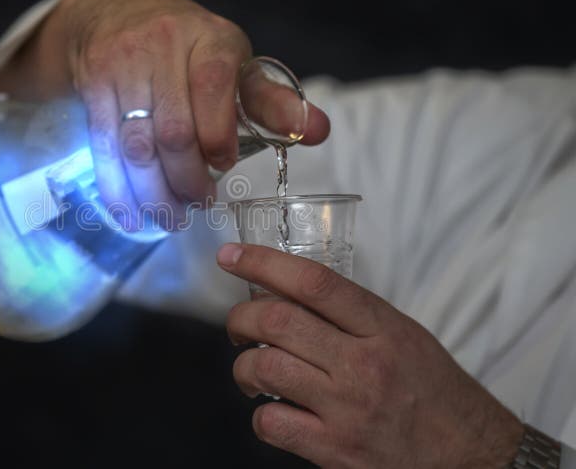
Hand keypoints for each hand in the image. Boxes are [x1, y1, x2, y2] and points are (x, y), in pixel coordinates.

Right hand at [0, 0, 329, 226]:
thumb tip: (320, 131)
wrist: (117, 14)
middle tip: (199, 204)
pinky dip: (118, 192)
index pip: (215, 88)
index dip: (219, 138)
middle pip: (174, 132)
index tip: (224, 167)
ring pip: (136, 148)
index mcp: (209, 38)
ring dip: (154, 194)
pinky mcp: (91, 88)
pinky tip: (134, 215)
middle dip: (188, 181)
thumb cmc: (190, 49)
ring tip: (171, 217)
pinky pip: (103, 151)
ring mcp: (121, 66)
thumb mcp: (234, 64)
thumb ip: (273, 101)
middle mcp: (162, 45)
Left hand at [217, 243, 523, 467]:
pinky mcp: (335, 449)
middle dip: (240, 318)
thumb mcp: (405, 336)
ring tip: (251, 368)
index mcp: (382, 328)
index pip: (313, 282)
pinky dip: (260, 414)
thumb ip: (352, 314)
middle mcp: (363, 364)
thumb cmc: (437, 393)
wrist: (472, 455)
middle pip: (277, 321)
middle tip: (238, 326)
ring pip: (265, 368)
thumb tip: (290, 293)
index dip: (263, 262)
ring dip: (243, 365)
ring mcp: (347, 409)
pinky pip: (271, 423)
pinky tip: (272, 409)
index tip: (232, 256)